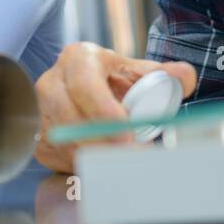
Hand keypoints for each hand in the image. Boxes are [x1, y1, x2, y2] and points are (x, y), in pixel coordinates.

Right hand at [34, 42, 197, 173]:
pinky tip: (101, 160)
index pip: (84, 84)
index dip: (103, 109)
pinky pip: (59, 157)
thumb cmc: (114, 81)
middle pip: (69, 117)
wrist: (86, 92)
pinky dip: (83, 164)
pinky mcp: (38, 138)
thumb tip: (185, 77)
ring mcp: (40, 111)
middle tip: (132, 156)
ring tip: (123, 160)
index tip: (126, 131)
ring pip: (63, 141)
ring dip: (94, 154)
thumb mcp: (137, 72)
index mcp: (78, 59)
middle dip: (101, 140)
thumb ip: (164, 74)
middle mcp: (51, 82)